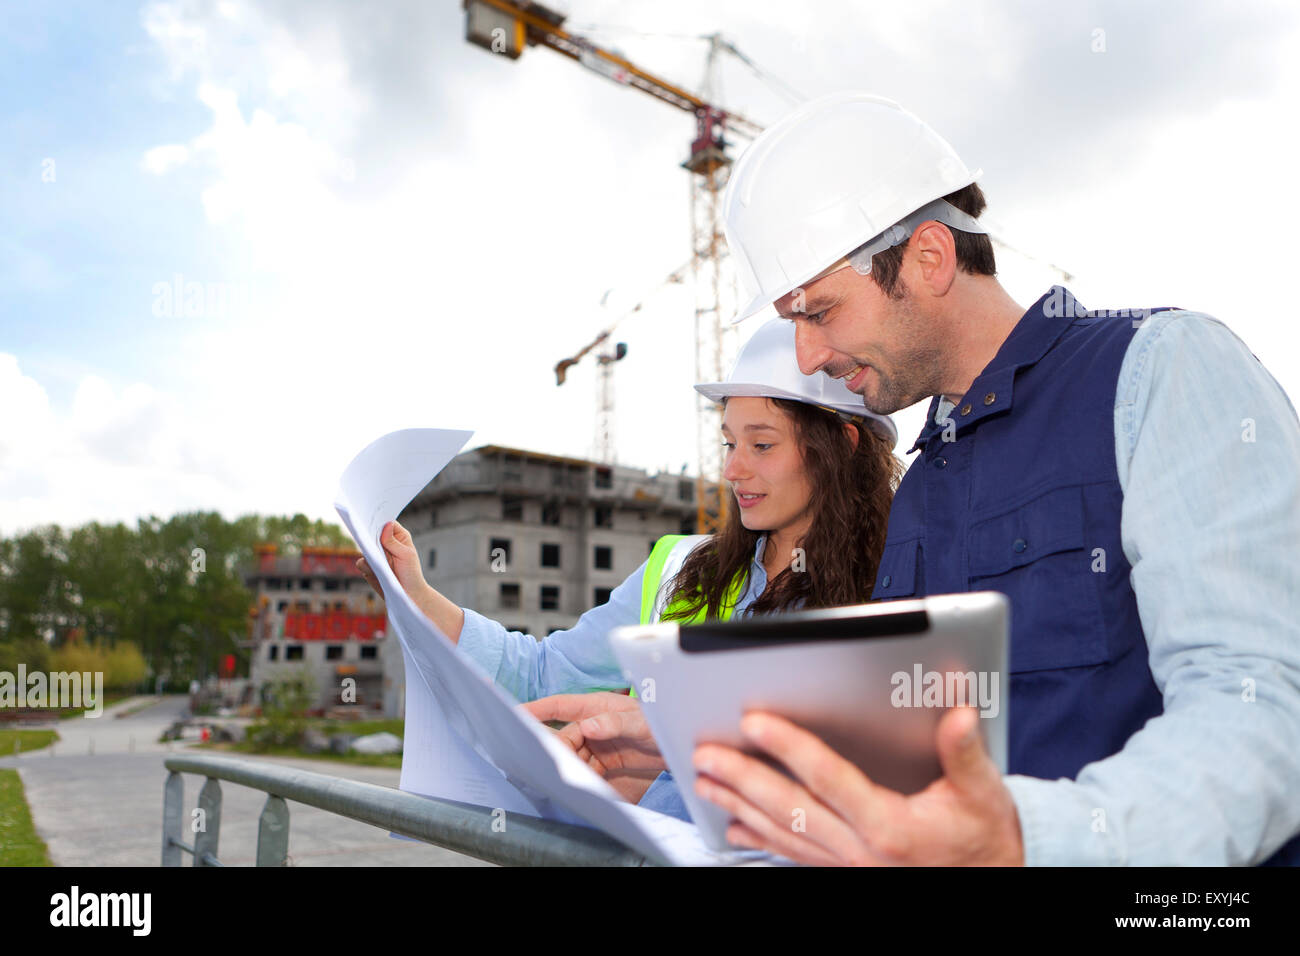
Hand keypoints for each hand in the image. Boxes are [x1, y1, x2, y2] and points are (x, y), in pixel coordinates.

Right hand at [355, 521, 427, 604]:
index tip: (371, 516)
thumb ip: (393, 541)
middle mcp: (385, 544)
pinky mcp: (369, 568)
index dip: (378, 520)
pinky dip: (366, 565)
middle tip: (362, 529)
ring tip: (370, 552)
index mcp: (398, 537)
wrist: (408, 595)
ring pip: (364, 548)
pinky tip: (372, 569)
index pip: (386, 523)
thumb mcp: (406, 555)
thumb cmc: (411, 573)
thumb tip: (386, 525)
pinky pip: (362, 563)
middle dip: (367, 532)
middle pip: (372, 533)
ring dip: (366, 550)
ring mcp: (376, 556)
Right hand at [524, 692, 665, 804]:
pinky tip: (583, 786)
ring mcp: (595, 745)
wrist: (678, 747)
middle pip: (563, 737)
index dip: (536, 709)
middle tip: (554, 763)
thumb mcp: (640, 721)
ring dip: (569, 767)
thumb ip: (614, 722)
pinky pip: (584, 772)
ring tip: (570, 778)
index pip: (559, 706)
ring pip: (571, 757)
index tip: (515, 713)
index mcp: (595, 707)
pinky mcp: (602, 764)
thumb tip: (588, 726)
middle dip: (556, 749)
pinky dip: (581, 779)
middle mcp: (591, 725)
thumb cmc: (659, 722)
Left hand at [692, 706, 1024, 865]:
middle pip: (790, 808)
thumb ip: (965, 754)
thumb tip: (958, 714)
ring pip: (783, 833)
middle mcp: (861, 851)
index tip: (755, 720)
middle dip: (743, 778)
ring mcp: (848, 866)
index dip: (790, 746)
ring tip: (704, 781)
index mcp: (890, 826)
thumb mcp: (984, 796)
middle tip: (705, 753)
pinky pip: (794, 856)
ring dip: (740, 805)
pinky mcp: (844, 873)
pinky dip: (760, 840)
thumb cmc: (984, 840)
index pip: (829, 778)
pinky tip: (734, 826)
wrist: (990, 885)